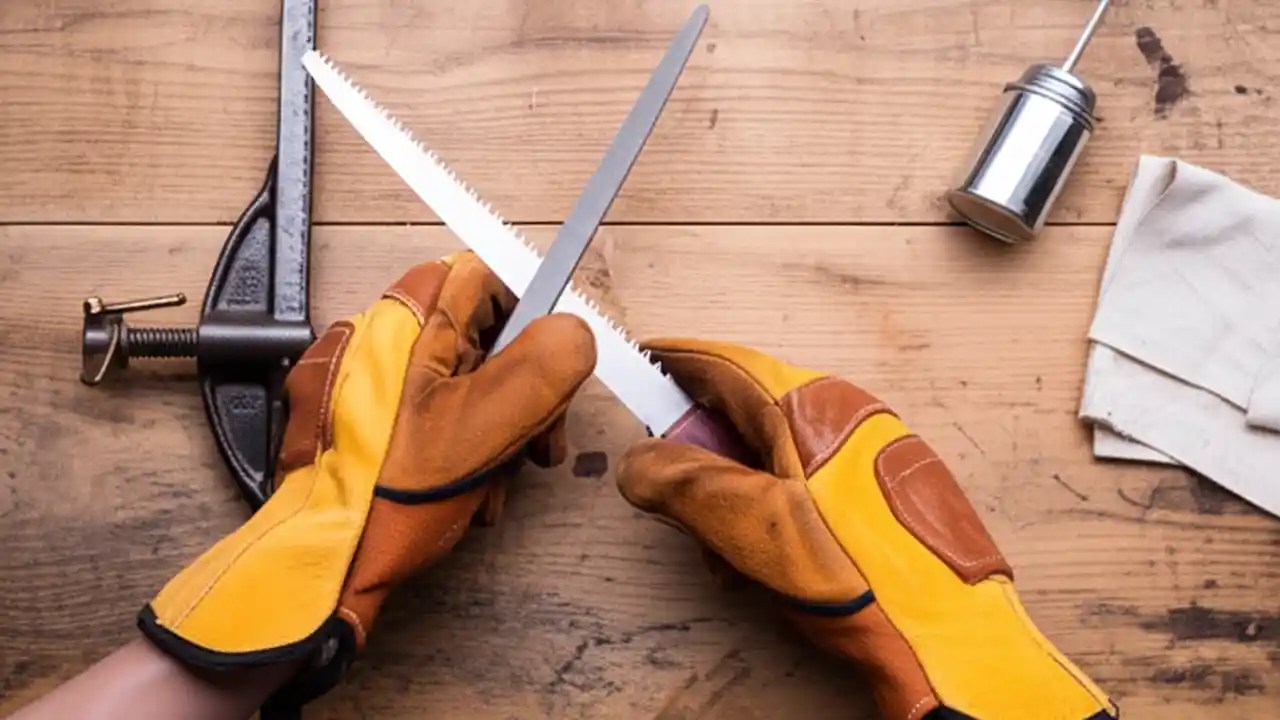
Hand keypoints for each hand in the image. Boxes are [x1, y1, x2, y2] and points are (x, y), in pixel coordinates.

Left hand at [140, 252, 595, 703]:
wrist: (318, 570)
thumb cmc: (388, 499)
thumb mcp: (485, 427)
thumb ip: (542, 366)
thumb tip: (573, 333)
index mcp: (406, 322)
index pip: (487, 276)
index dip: (533, 316)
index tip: (553, 370)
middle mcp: (381, 337)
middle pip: (483, 334)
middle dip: (524, 390)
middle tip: (540, 443)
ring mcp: (368, 379)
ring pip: (464, 379)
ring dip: (500, 427)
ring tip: (500, 480)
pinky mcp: (364, 418)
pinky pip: (433, 411)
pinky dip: (462, 444)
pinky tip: (471, 488)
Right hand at [617, 339, 1116, 719]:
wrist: (950, 639)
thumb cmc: (860, 576)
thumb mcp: (749, 527)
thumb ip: (683, 484)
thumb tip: (640, 462)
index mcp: (812, 407)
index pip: (727, 364)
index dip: (677, 362)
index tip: (642, 359)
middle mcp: (846, 417)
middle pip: (749, 413)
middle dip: (702, 453)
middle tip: (675, 497)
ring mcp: (870, 454)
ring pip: (775, 454)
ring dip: (735, 495)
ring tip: (726, 555)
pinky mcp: (883, 493)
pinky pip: (806, 482)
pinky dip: (771, 510)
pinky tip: (766, 561)